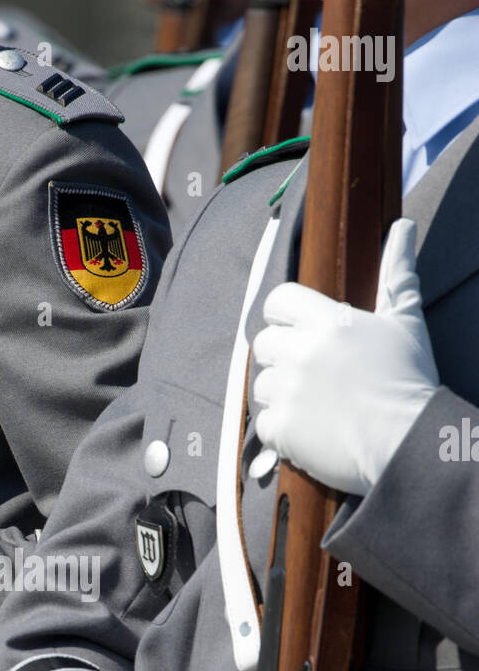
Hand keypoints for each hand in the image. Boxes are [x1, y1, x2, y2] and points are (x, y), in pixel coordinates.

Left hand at [252, 219, 439, 495]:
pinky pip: (263, 422)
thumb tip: (402, 228)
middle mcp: (302, 352)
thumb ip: (396, 273)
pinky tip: (311, 429)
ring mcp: (288, 391)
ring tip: (316, 404)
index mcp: (328, 321)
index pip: (277, 300)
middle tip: (314, 374)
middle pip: (263, 342)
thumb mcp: (406, 321)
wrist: (409, 442)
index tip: (301, 331)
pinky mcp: (281, 428)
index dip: (286, 315)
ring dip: (281, 394)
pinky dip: (281, 429)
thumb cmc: (410, 381)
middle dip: (282, 356)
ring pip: (260, 384)